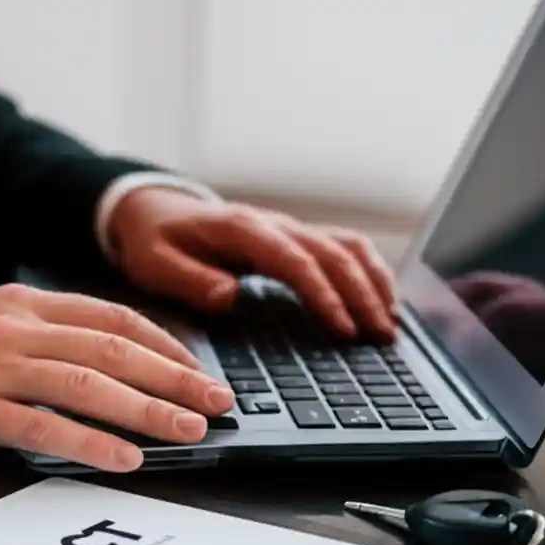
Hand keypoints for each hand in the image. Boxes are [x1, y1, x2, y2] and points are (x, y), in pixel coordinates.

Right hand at [0, 284, 234, 471]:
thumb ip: (27, 329)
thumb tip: (85, 355)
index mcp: (19, 303)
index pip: (111, 318)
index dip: (164, 344)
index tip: (197, 369)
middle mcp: (14, 327)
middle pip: (116, 350)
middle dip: (178, 377)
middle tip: (220, 403)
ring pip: (90, 385)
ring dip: (150, 410)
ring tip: (192, 431)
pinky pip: (43, 427)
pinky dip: (91, 442)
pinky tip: (126, 458)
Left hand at [108, 188, 398, 340]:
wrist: (153, 208)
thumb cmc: (154, 240)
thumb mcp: (154, 263)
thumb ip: (189, 280)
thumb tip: (229, 297)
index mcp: (242, 229)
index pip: (295, 261)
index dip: (324, 294)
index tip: (343, 328)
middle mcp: (273, 224)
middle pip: (333, 254)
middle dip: (362, 294)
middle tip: (381, 335)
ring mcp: (288, 228)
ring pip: (347, 246)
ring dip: (374, 282)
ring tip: (390, 324)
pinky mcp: (294, 238)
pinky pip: (343, 248)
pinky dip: (368, 272)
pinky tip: (381, 301)